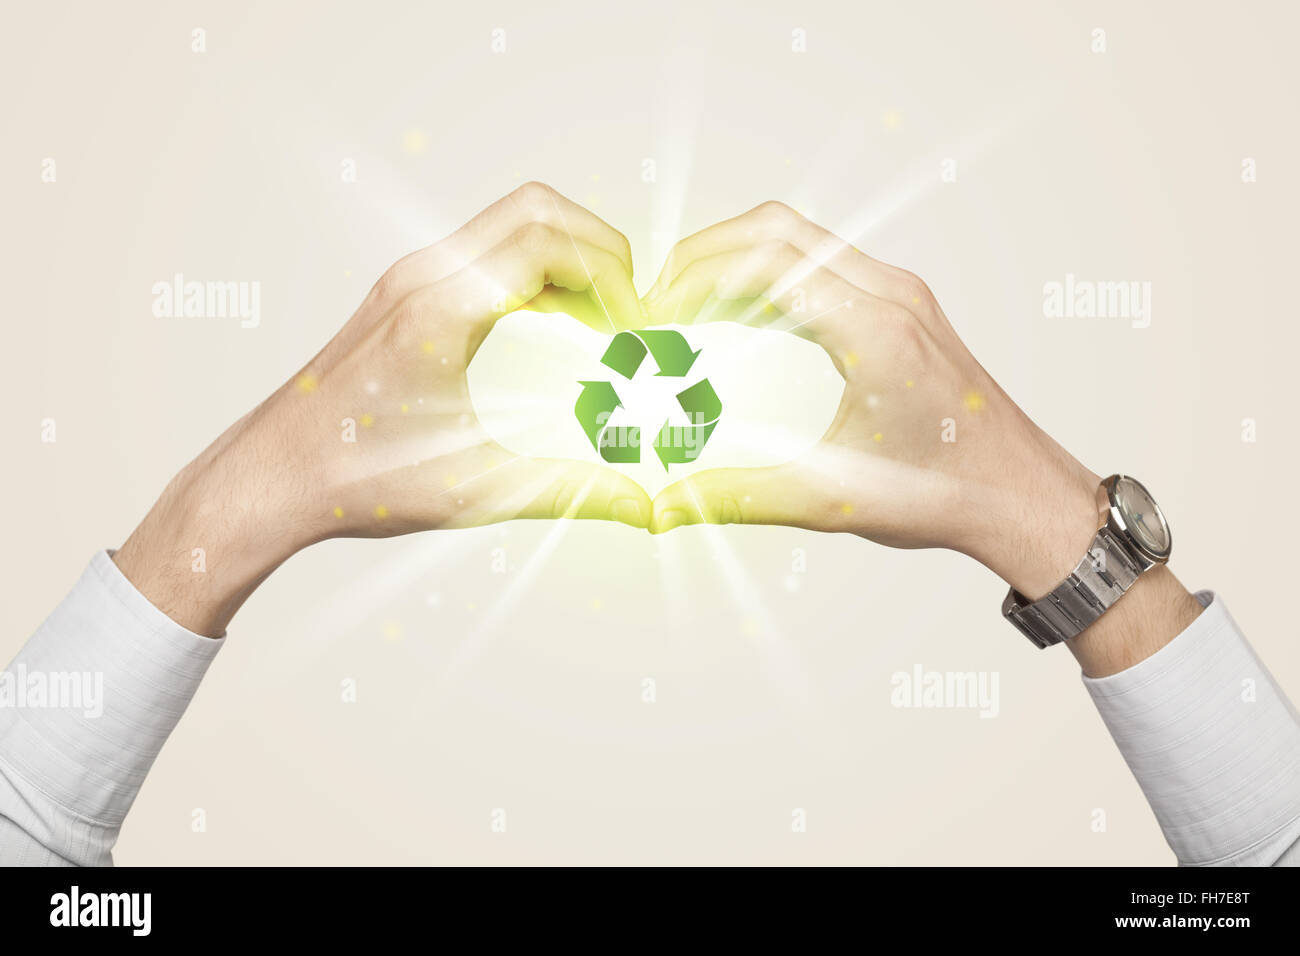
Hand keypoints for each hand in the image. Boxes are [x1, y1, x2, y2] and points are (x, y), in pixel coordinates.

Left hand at [115, 183, 649, 635]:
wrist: (271, 477)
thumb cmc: (355, 482)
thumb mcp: (476, 489)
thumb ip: (568, 488)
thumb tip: (644, 506)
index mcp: (441, 310)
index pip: (548, 238)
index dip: (612, 275)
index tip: (636, 328)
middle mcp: (423, 276)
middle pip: (537, 208)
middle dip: (600, 250)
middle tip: (629, 313)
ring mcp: (410, 278)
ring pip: (511, 222)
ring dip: (568, 258)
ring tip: (601, 323)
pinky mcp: (406, 293)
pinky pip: (487, 252)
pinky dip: (536, 272)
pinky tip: (556, 326)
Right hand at [643, 201, 1204, 674]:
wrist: (1020, 493)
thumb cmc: (945, 494)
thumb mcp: (832, 499)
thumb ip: (738, 496)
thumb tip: (661, 507)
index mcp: (874, 331)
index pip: (763, 263)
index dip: (693, 279)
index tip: (651, 314)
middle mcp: (891, 295)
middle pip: (775, 229)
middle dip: (703, 254)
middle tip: (657, 301)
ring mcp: (900, 293)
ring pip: (800, 238)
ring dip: (736, 259)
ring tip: (687, 307)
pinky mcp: (902, 305)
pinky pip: (822, 263)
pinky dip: (769, 275)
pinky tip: (740, 316)